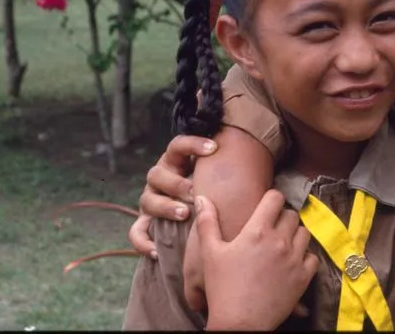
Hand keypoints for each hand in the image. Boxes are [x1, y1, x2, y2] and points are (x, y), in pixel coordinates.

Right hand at [129, 135, 216, 258]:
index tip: (214, 148)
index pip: (177, 146)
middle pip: (157, 174)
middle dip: (176, 182)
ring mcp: (151, 201)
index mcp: (177, 163)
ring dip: (165, 207)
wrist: (195, 226)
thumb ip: (226, 173)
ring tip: (184, 214)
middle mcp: (161, 180)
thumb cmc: (215, 196)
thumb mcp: (218, 183)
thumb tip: (258, 162)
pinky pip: (137, 232)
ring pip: (147, 201)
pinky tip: (157, 250)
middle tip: (195, 190)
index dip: (192, 145)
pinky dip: (143, 241)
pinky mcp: (145, 224)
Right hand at [198, 190, 317, 330]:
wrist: (239, 322)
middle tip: (272, 227)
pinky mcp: (303, 277)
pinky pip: (312, 257)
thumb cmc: (222, 288)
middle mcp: (279, 241)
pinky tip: (292, 262)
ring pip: (304, 233)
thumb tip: (203, 198)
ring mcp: (294, 259)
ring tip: (282, 243)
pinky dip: (305, 257)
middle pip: (291, 215)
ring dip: (295, 235)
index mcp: (257, 231)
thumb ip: (207, 223)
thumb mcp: (209, 253)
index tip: (267, 205)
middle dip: (282, 217)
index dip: (272, 198)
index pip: (275, 198)